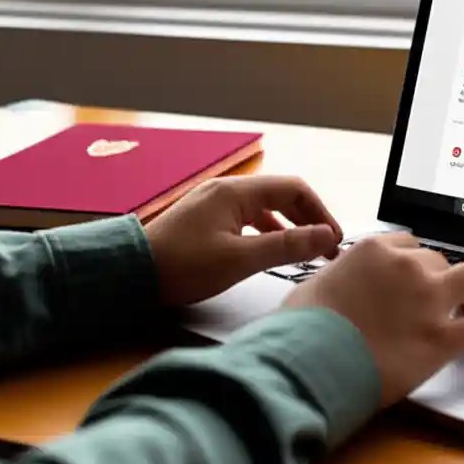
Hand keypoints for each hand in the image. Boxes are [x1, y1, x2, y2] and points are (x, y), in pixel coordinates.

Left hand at [145, 175, 342, 305]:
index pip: (294, 189)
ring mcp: (212, 203)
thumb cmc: (183, 266)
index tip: (334, 240)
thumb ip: (287, 246)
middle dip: (308, 219)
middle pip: (280, 195)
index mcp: (236, 192)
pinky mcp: (203, 219)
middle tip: (324, 248)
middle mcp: (226, 190)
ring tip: (302, 251)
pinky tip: (268, 251)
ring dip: (288, 226)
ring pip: (263, 208)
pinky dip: (266, 231)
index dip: (320, 213)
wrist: (128, 274)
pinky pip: (246, 218)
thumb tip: (327, 237)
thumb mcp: (241, 259)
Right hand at [282, 233, 463, 404]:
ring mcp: (429, 301)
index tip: (412, 279)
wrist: (309, 364)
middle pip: (439, 260)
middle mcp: (408, 267)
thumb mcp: (313, 285)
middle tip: (433, 303)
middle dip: (438, 280)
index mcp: (376, 250)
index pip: (408, 244)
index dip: (412, 264)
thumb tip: (341, 283)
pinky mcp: (442, 339)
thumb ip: (339, 276)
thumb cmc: (302, 329)